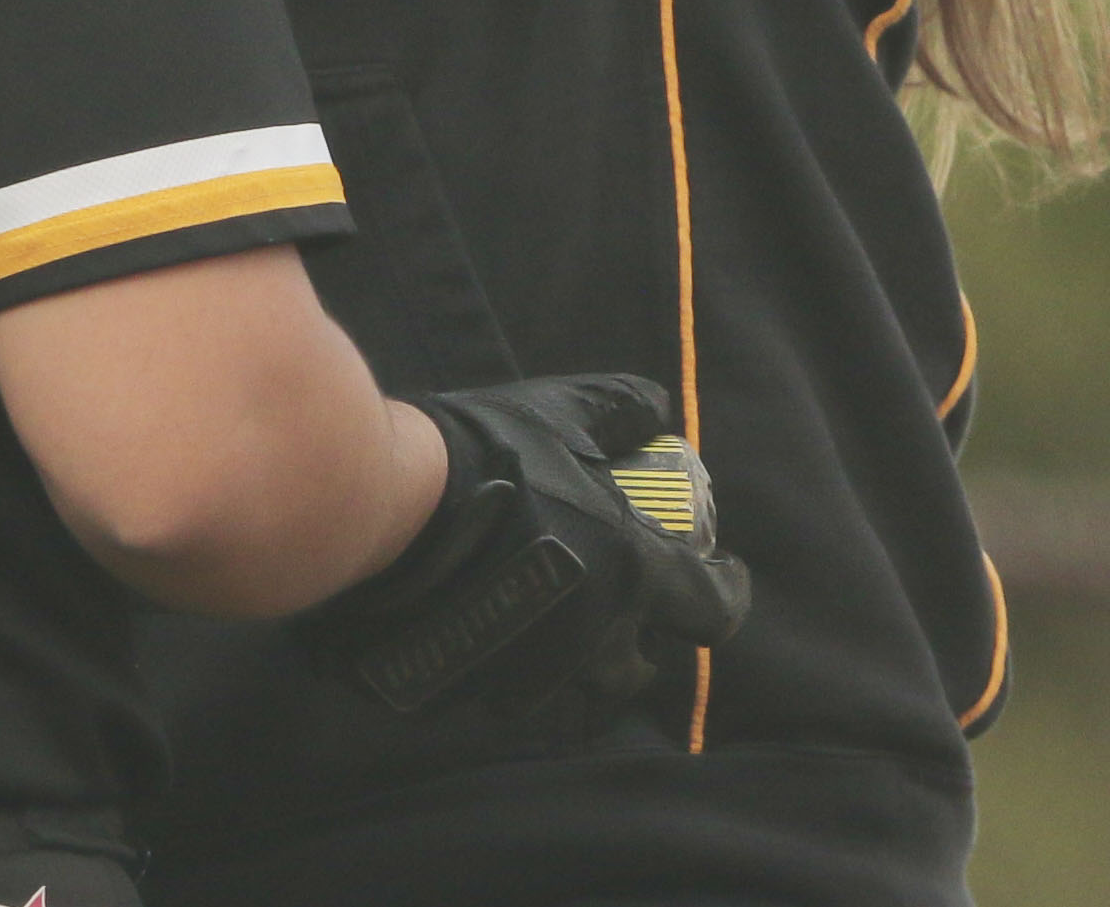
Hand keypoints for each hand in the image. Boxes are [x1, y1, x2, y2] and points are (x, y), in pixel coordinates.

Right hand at [287, 374, 749, 726]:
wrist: (388, 507)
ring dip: (578, 672)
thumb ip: (615, 408)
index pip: (714, 609)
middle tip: (618, 609)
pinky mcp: (481, 695)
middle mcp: (597, 637)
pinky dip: (513, 682)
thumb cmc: (486, 454)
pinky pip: (512, 702)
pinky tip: (492, 648)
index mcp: (632, 573)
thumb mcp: (557, 413)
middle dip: (637, 644)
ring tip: (556, 639)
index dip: (721, 592)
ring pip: (579, 696)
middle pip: (641, 668)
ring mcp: (539, 675)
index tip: (714, 575)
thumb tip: (656, 408)